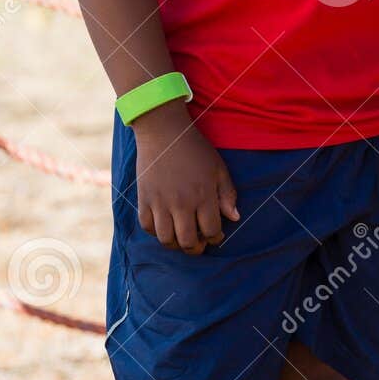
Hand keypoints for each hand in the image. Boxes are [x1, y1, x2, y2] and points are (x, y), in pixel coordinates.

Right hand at [132, 100, 239, 254]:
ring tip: (180, 237)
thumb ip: (227, 194)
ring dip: (175, 244)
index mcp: (203, 196)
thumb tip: (234, 218)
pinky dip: (155, 232)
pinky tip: (164, 225)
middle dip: (196, 248)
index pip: (211, 231)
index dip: (215, 237)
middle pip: (188, 242)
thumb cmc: (195, 149)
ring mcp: (161, 202)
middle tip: (198, 243)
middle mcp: (182, 203)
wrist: (164, 131)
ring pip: (166, 240)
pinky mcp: (144, 199)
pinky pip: (147, 227)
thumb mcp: (218, 168)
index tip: (214, 233)